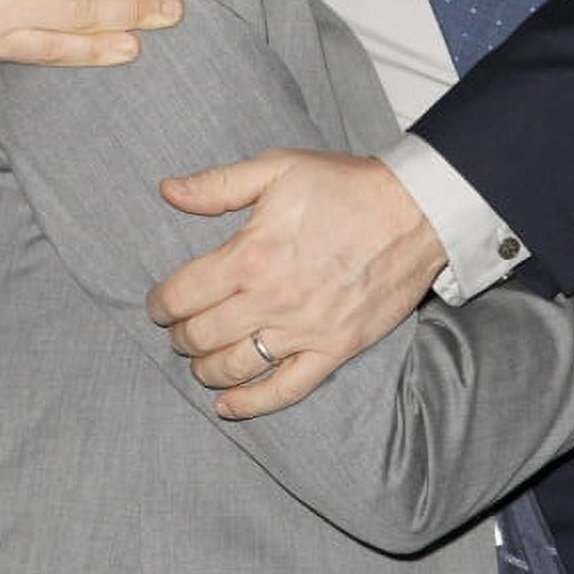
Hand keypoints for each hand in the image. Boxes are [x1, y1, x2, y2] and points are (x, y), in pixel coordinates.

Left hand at [147, 150, 446, 419]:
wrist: (414, 211)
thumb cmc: (345, 185)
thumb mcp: (277, 168)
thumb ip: (219, 184)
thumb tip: (168, 191)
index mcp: (251, 254)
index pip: (182, 295)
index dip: (160, 304)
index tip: (159, 304)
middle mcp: (271, 299)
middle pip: (201, 336)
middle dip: (179, 336)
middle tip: (178, 329)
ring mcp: (303, 330)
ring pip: (234, 367)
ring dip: (205, 368)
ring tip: (200, 358)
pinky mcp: (334, 350)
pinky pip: (285, 390)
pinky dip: (250, 404)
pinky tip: (226, 405)